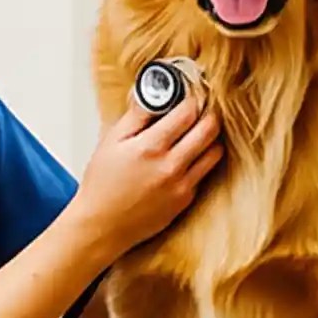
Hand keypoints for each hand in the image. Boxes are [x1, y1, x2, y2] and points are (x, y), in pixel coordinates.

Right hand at [72, 96, 223, 258]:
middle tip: (201, 110)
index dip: (191, 99)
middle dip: (208, 114)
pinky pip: (204, 174)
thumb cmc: (102, 185)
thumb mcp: (111, 142)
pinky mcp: (185, 200)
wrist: (101, 225)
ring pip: (215, 152)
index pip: (187, 112)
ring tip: (197, 133)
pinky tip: (186, 158)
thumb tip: (153, 93)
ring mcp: (181, 185)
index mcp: (150, 147)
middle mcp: (170, 166)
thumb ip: (136, 115)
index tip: (189, 97)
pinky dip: (200, 162)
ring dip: (210, 138)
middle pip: (209, 129)